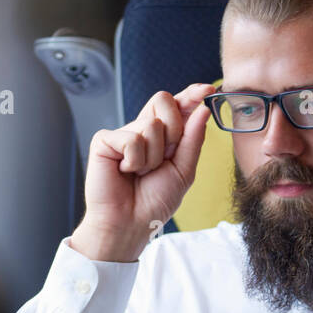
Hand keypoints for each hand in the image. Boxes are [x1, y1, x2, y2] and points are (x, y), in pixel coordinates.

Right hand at [70, 82, 214, 262]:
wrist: (130, 223)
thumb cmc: (154, 202)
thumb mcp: (184, 171)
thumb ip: (193, 139)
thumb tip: (202, 109)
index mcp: (162, 137)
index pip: (177, 106)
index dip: (190, 95)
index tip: (207, 89)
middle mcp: (142, 131)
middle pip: (163, 101)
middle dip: (174, 130)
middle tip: (164, 158)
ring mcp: (123, 134)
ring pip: (151, 124)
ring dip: (153, 156)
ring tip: (140, 173)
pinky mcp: (104, 140)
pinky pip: (131, 139)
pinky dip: (134, 160)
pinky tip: (125, 172)